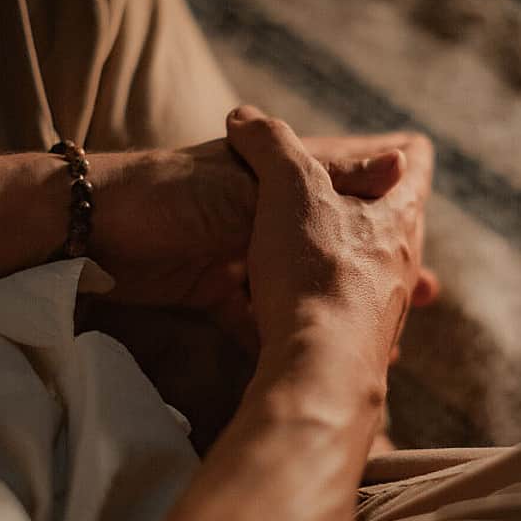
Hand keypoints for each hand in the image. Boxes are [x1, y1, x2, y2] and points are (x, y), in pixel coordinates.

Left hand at [89, 138, 403, 308]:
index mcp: (274, 174)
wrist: (91, 232)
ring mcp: (240, 251)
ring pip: (304, 278)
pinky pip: (262, 314)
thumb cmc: (171, 198)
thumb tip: (404, 163)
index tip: (429, 196)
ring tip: (388, 335)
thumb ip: (319, 179)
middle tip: (427, 288)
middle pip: (333, 231)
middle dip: (376, 261)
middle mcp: (262, 209)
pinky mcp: (217, 292)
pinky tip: (316, 357)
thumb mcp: (248, 187)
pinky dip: (286, 331)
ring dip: (340, 304)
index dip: (389, 180)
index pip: (345, 167)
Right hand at [226, 105, 433, 370]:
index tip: (411, 145)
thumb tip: (247, 117)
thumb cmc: (312, 266)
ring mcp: (383, 309)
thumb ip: (271, 144)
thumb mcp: (288, 187)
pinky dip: (336, 316)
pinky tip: (316, 326)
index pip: (414, 168)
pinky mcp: (357, 349)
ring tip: (359, 262)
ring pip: (380, 278)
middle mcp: (398, 263)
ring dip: (369, 266)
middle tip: (392, 200)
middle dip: (392, 213)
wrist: (318, 363)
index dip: (409, 152)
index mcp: (392, 214)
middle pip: (402, 228)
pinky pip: (345, 323)